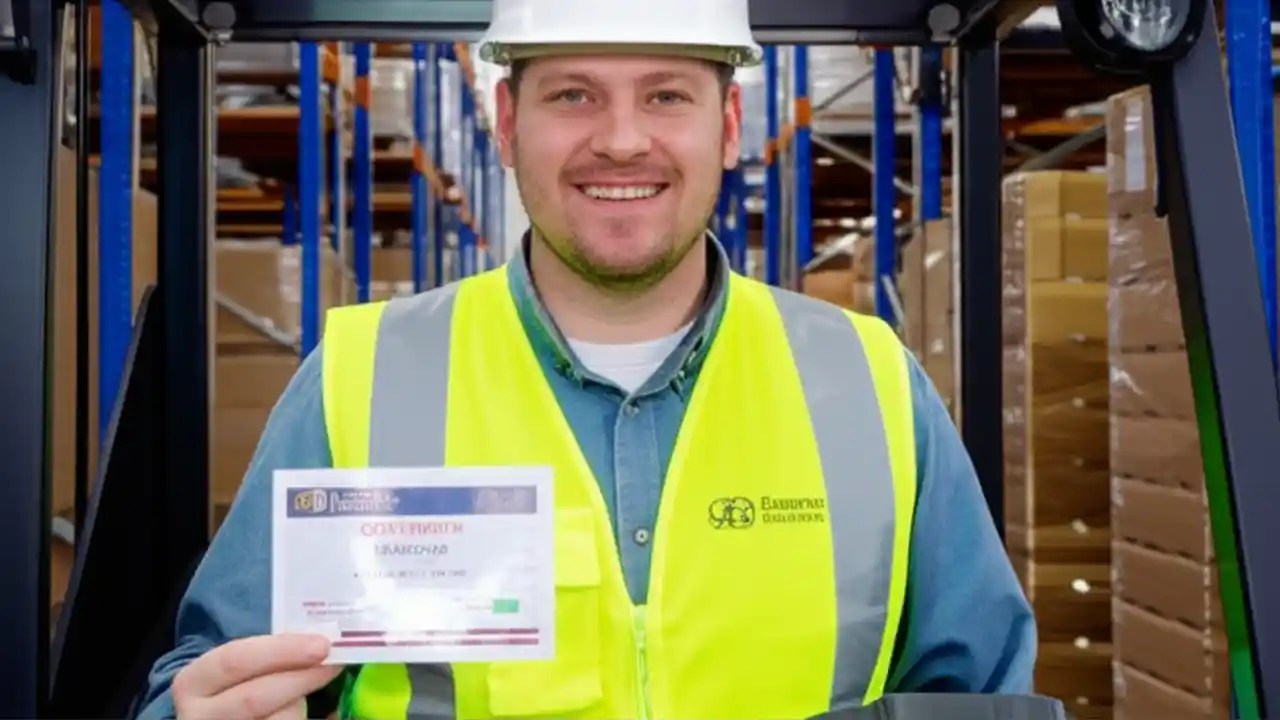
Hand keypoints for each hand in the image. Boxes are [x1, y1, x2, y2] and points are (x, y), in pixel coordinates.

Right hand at [172, 633, 344, 719]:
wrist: (220, 719)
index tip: (321, 644)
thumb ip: (269, 656)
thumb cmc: (237, 686)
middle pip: (254, 698)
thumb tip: (318, 642)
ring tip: (309, 695)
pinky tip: (312, 713)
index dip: (281, 650)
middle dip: (300, 678)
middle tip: (333, 664)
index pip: (234, 660)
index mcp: (193, 682)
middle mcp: (197, 716)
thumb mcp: (239, 669)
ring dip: (299, 706)